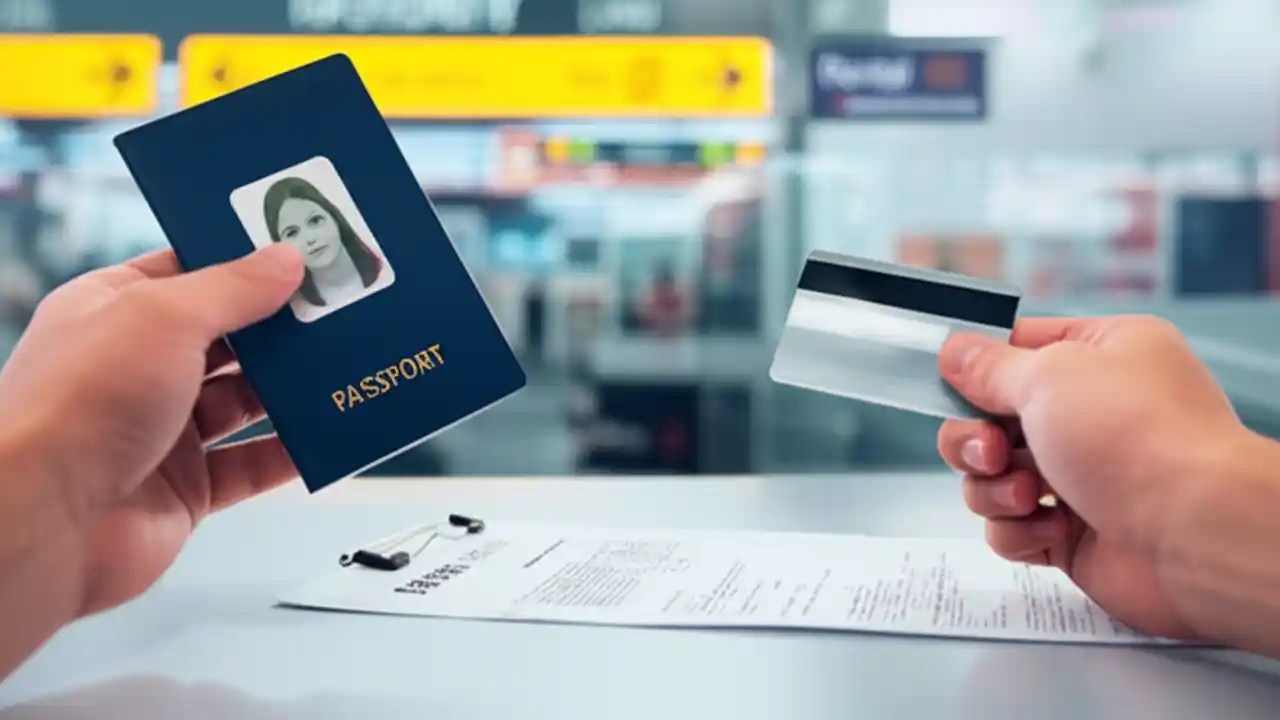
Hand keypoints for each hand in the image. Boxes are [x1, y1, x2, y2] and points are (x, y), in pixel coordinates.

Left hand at [0, 244, 303, 617]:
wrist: (44, 525)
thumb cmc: (75, 409)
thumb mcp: (163, 319)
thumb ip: (233, 289)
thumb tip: (284, 260)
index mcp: (114, 310)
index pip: (189, 270)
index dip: (245, 258)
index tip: (301, 247)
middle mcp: (136, 367)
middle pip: (228, 336)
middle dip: (282, 325)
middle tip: (340, 306)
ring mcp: (163, 430)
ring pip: (246, 400)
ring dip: (292, 388)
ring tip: (344, 364)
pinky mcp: (186, 488)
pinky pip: (252, 464)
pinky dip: (290, 452)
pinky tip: (324, 435)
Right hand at [936, 316, 1245, 639]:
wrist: (1196, 536)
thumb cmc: (1141, 440)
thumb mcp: (1049, 376)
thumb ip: (988, 366)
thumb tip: (953, 351)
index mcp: (1102, 355)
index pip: (1018, 347)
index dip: (976, 367)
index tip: (948, 382)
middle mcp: (1093, 413)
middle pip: (990, 419)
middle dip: (975, 440)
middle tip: (991, 452)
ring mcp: (1081, 475)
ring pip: (991, 477)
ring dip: (994, 488)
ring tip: (1031, 495)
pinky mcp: (1072, 533)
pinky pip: (1011, 527)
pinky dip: (1019, 530)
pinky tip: (1052, 528)